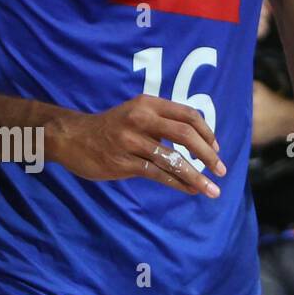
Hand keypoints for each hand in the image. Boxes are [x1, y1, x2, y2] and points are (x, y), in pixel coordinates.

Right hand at [54, 95, 225, 195]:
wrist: (71, 137)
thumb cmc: (109, 128)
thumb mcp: (134, 115)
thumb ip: (161, 123)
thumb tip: (198, 142)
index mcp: (147, 104)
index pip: (188, 115)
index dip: (207, 133)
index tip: (216, 149)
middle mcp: (140, 119)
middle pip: (185, 134)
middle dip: (208, 155)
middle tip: (222, 170)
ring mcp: (130, 141)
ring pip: (173, 159)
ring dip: (197, 176)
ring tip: (213, 190)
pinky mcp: (123, 161)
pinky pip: (158, 174)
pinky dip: (179, 183)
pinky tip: (192, 190)